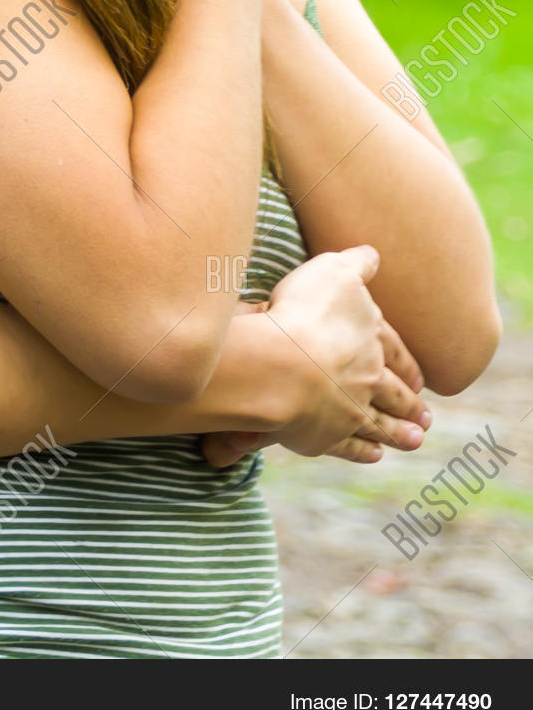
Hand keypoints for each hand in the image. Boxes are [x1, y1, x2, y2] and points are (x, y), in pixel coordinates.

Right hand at [200, 249, 430, 466]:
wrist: (283, 364)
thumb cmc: (307, 313)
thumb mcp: (332, 271)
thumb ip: (355, 264)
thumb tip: (373, 254)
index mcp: (370, 338)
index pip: (394, 352)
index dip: (407, 364)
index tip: (421, 379)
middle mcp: (367, 377)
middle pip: (394, 393)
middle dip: (410, 404)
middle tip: (426, 417)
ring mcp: (348, 409)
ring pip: (380, 424)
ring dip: (398, 432)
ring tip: (414, 441)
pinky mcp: (326, 436)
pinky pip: (349, 447)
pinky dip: (363, 451)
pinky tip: (374, 455)